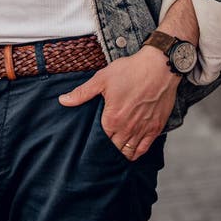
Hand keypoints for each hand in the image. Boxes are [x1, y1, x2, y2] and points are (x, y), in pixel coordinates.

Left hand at [58, 45, 179, 160]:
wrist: (158, 67)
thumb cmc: (130, 71)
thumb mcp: (102, 78)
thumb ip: (82, 93)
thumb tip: (62, 100)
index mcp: (112, 118)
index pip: (100, 140)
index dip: (94, 141)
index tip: (90, 141)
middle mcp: (127, 128)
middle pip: (113, 149)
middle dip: (106, 149)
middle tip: (100, 146)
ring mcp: (143, 130)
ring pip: (128, 152)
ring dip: (120, 153)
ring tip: (113, 149)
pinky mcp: (155, 129)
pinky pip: (143, 149)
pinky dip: (135, 153)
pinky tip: (130, 150)